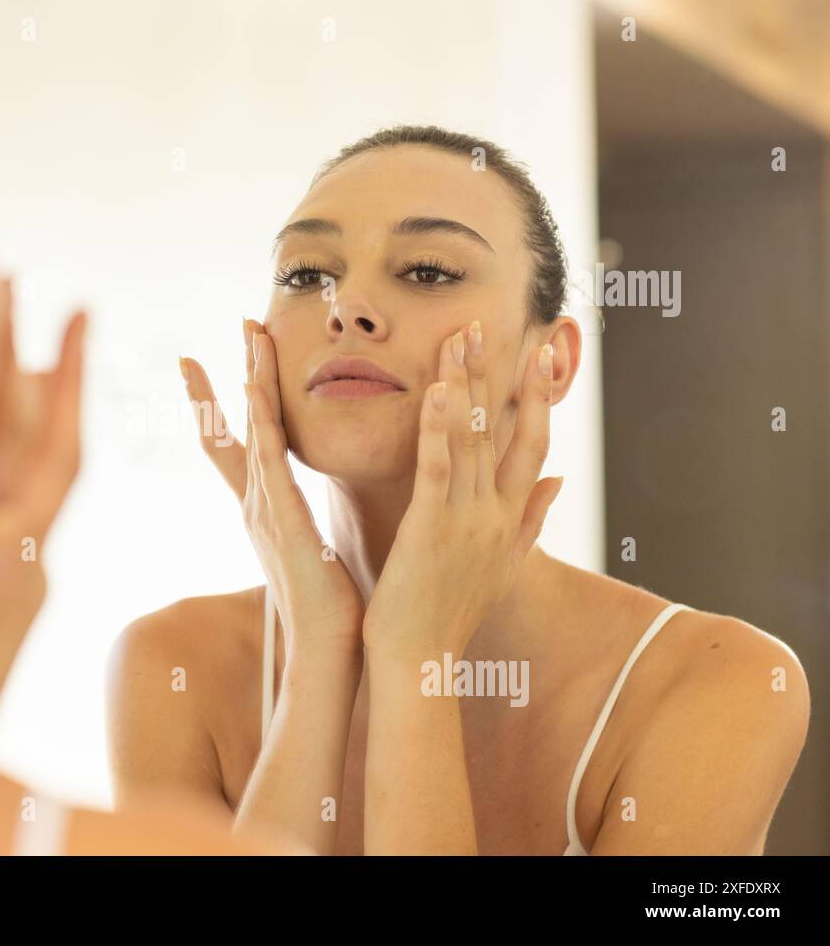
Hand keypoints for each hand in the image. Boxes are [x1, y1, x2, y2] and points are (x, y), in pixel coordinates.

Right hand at [180, 320, 363, 653]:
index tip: (227, 359)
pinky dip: (258, 422)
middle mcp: (256, 504)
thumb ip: (305, 526)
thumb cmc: (330, 609)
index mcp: (266, 509)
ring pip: (253, 431)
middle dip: (242, 371)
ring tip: (252, 334)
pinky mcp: (280, 521)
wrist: (328, 651)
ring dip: (252, 379)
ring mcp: (263, 511)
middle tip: (245, 322)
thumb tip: (312, 515)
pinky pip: (267, 461)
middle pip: (239, 424)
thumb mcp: (314, 553)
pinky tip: (256, 389)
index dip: (231, 399)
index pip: (241, 442)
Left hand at [364, 320, 561, 660]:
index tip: (540, 352)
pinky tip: (440, 390)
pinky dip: (440, 429)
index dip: (537, 396)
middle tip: (490, 322)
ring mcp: (466, 520)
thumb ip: (532, 518)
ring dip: (467, 385)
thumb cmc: (450, 611)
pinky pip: (438, 470)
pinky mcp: (431, 529)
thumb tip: (563, 478)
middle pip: (502, 430)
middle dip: (497, 375)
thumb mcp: (503, 564)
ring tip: (461, 336)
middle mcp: (494, 513)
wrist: (421, 660)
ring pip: (471, 440)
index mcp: (508, 518)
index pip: (531, 444)